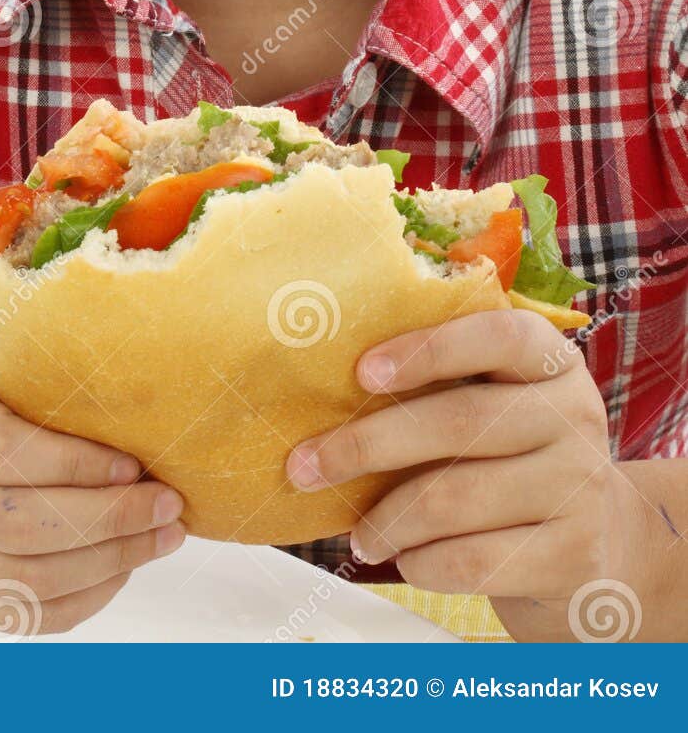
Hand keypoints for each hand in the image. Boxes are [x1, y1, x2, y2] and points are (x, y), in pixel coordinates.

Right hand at [0, 364, 184, 632]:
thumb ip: (42, 372)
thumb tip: (142, 388)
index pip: (0, 452)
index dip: (72, 464)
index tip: (134, 463)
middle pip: (17, 525)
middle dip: (107, 520)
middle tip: (168, 504)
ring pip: (23, 578)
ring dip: (108, 563)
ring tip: (162, 536)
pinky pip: (21, 615)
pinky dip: (83, 598)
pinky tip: (124, 568)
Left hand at [286, 309, 618, 602]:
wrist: (594, 544)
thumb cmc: (512, 458)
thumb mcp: (496, 402)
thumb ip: (439, 384)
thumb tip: (325, 388)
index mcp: (549, 361)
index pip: (497, 336)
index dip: (428, 350)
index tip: (361, 372)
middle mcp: (573, 415)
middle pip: (458, 421)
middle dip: (366, 445)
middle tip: (306, 466)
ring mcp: (580, 486)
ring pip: (456, 498)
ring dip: (387, 519)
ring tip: (359, 534)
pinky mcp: (573, 554)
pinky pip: (475, 560)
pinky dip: (423, 563)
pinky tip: (405, 560)